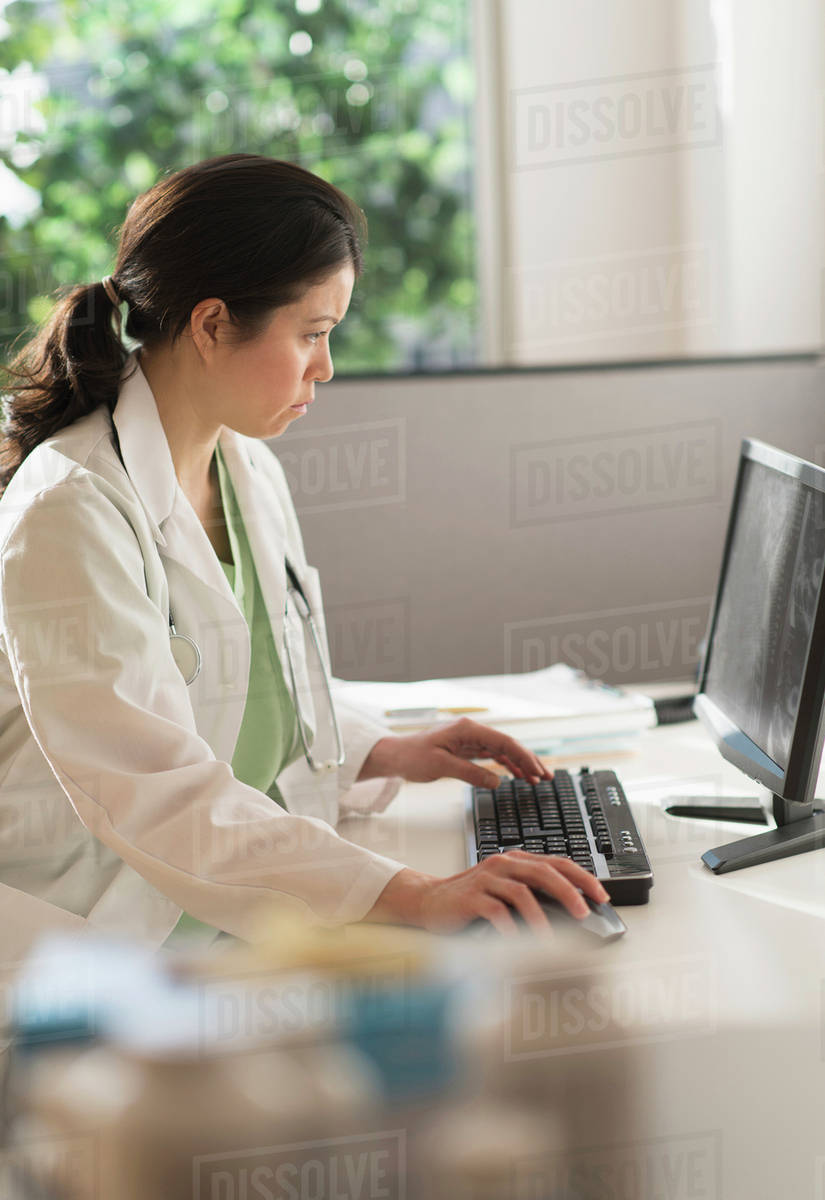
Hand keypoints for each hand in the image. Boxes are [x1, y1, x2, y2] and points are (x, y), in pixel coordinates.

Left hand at [356, 718, 550, 788]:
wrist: (395, 755)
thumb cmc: (413, 757)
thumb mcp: (441, 766)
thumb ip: (470, 773)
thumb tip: (497, 781)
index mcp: (467, 729)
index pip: (504, 742)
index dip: (524, 756)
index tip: (537, 771)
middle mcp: (472, 731)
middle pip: (508, 744)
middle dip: (529, 760)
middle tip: (546, 777)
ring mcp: (470, 740)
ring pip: (503, 751)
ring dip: (520, 764)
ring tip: (537, 779)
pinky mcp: (466, 749)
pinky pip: (492, 756)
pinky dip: (507, 766)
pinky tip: (517, 776)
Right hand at [365, 852, 609, 932]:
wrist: (429, 901)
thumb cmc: (472, 900)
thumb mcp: (506, 892)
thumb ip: (532, 894)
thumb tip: (572, 912)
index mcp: (516, 860)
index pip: (557, 862)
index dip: (582, 878)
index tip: (602, 896)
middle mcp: (503, 864)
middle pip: (543, 872)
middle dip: (569, 892)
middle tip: (584, 913)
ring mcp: (486, 879)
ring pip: (522, 891)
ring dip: (540, 916)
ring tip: (551, 937)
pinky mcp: (470, 898)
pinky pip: (494, 910)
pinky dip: (508, 926)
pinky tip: (516, 941)